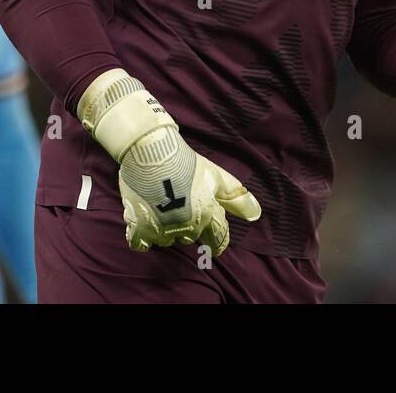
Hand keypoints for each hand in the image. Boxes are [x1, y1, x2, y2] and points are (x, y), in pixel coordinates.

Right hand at [117, 124, 260, 254]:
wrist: (151, 150)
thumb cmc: (186, 162)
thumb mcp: (216, 176)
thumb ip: (236, 198)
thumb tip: (256, 214)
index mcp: (208, 214)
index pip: (219, 240)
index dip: (218, 242)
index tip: (215, 244)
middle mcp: (186, 226)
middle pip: (190, 238)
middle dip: (189, 227)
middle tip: (181, 205)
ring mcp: (161, 229)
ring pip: (167, 240)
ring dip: (166, 230)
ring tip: (162, 206)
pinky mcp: (138, 228)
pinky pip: (141, 244)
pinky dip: (144, 237)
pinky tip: (146, 221)